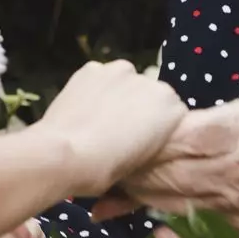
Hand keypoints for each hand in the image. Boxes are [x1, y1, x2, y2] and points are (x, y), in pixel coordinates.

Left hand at [34, 60, 185, 196]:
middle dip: (139, 108)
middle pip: (150, 94)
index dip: (157, 128)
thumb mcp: (142, 164)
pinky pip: (100, 78)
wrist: (65, 155)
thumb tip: (141, 135)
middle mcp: (150, 81)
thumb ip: (152, 140)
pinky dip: (95, 89)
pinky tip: (82, 107)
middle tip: (119, 131)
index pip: (173, 112)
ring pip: (125, 81)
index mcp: (171, 107)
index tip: (142, 141)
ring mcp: (119, 70)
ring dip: (118, 95)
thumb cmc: (107, 170)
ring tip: (98, 118)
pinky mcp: (92, 68)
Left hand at [105, 99, 238, 237]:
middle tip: (101, 162)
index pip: (171, 138)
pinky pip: (192, 236)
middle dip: (129, 169)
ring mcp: (226, 207)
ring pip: (168, 202)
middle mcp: (223, 175)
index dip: (142, 138)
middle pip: (162, 173)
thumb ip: (210, 117)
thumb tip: (170, 119)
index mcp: (228, 137)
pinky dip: (167, 234)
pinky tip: (147, 227)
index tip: (118, 133)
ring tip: (107, 190)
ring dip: (135, 197)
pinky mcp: (230, 231)